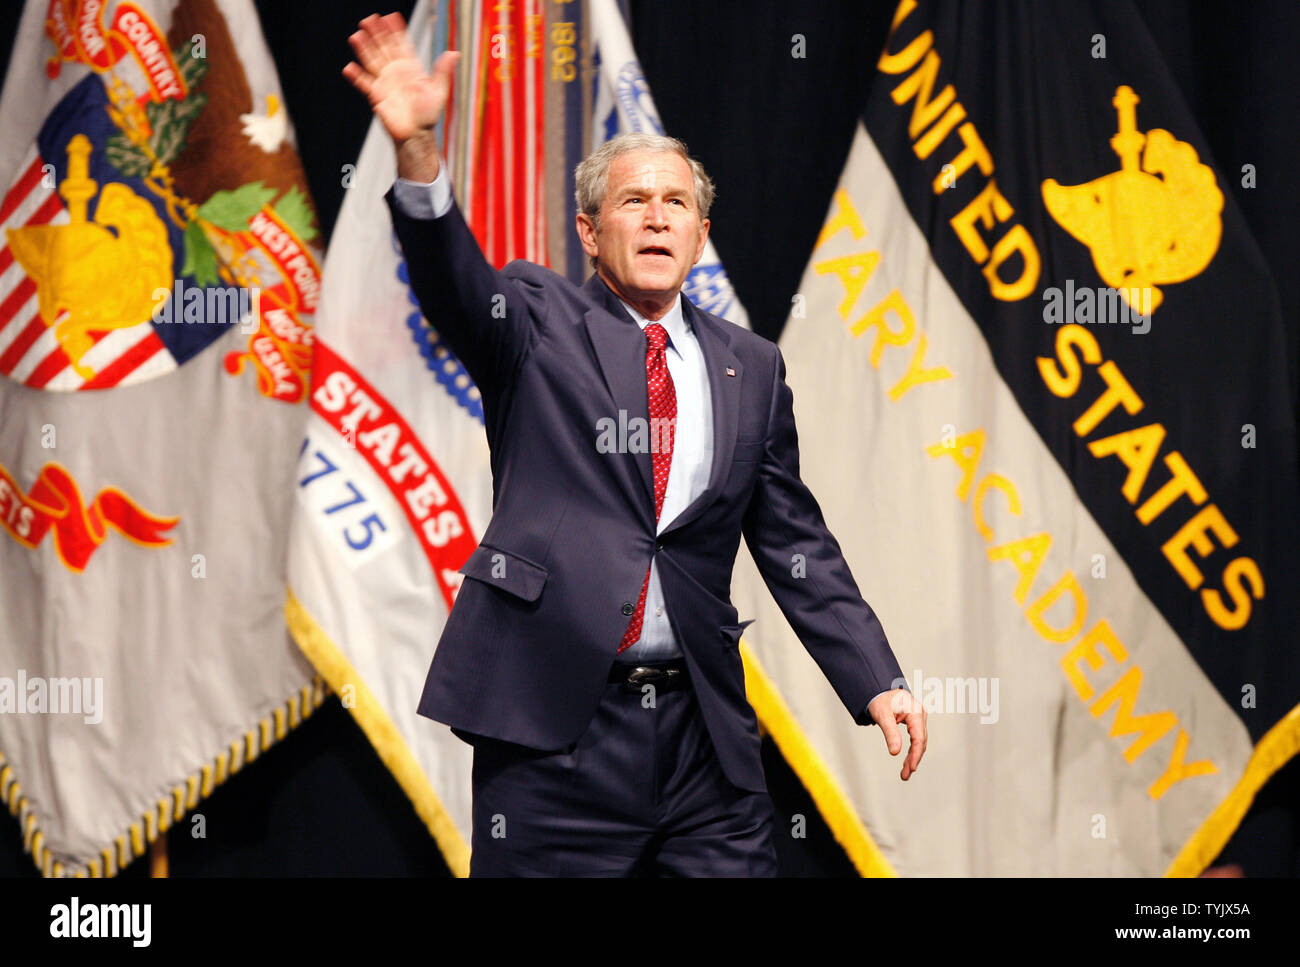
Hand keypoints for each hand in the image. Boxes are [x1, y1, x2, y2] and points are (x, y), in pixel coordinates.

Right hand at [343, 13, 459, 147]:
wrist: (417, 134)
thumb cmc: (428, 114)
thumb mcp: (439, 90)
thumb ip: (443, 70)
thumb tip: (455, 53)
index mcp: (410, 68)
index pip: (401, 45)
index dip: (395, 31)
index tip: (391, 16)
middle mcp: (395, 72)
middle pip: (384, 48)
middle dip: (377, 33)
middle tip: (370, 18)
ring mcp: (385, 82)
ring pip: (372, 61)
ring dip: (364, 48)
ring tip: (357, 35)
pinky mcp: (377, 96)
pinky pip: (364, 84)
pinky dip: (357, 77)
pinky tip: (349, 68)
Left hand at [867, 688, 926, 779]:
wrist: (879, 689)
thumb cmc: (880, 699)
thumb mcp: (882, 715)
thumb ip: (890, 733)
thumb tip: (895, 752)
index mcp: (915, 712)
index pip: (919, 737)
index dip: (915, 754)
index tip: (911, 768)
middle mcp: (920, 715)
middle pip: (921, 742)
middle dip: (913, 759)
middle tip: (905, 775)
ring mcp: (919, 719)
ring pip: (919, 742)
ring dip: (912, 758)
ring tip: (905, 773)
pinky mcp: (915, 723)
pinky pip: (916, 739)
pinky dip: (911, 751)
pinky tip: (907, 762)